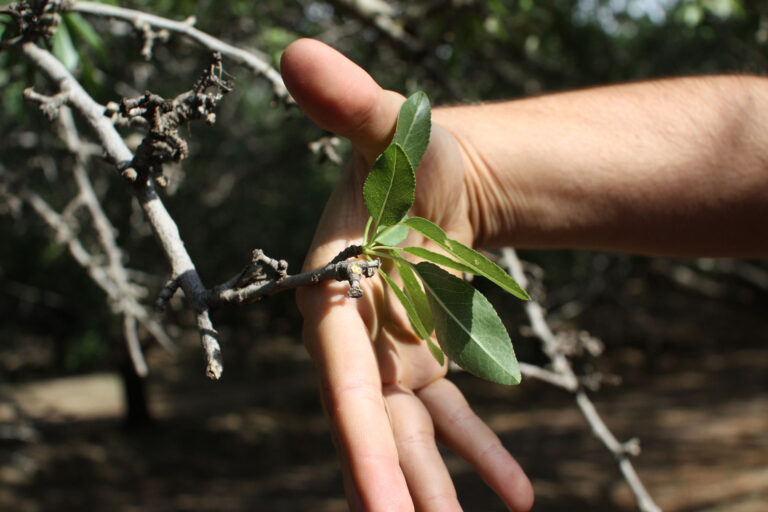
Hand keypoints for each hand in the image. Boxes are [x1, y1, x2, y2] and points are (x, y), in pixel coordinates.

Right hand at [282, 38, 532, 511]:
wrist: (444, 175)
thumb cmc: (412, 150)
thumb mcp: (390, 124)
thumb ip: (348, 100)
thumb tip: (298, 51)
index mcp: (332, 287)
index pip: (341, 375)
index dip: (357, 440)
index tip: (381, 509)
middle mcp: (351, 331)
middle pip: (369, 422)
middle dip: (392, 485)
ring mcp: (386, 352)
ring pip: (408, 432)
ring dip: (434, 485)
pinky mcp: (422, 361)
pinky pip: (448, 416)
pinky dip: (478, 454)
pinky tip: (514, 491)